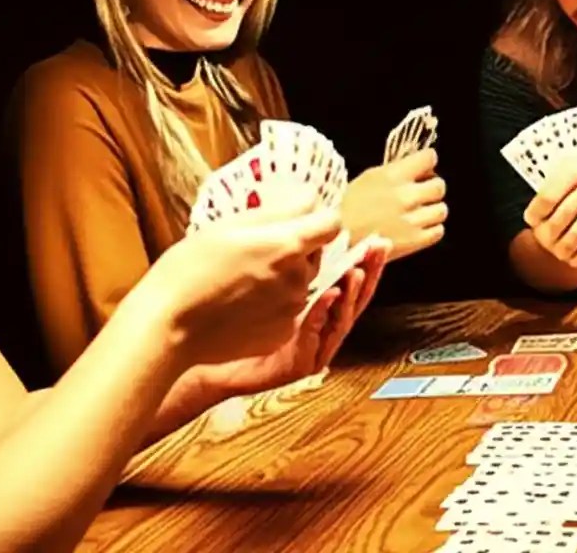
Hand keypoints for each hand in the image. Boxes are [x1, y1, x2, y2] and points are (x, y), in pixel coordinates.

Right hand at [129, 192, 341, 366]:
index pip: (331, 223)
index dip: (318, 217)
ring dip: (283, 277)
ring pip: (300, 283)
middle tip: (255, 250)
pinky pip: (287, 310)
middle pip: (315, 254)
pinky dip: (273, 305)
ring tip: (241, 279)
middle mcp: (300, 279)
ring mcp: (293, 310)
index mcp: (288, 246)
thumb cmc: (190, 268)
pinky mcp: (282, 334)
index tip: (298, 217)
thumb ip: (279, 211)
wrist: (167, 327)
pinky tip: (240, 305)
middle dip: (295, 248)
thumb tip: (310, 198)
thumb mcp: (229, 225)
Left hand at [195, 238, 391, 397]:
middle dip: (368, 273)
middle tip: (377, 250)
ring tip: (356, 271)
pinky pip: (315, 341)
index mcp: (314, 301)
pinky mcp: (299, 364)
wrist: (199, 346)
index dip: (363, 260)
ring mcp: (311, 346)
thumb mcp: (259, 271)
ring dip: (350, 295)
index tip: (374, 239)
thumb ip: (283, 251)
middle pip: (353, 299)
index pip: (346, 278)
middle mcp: (319, 324)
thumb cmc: (227, 308)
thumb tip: (301, 211)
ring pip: (340, 321)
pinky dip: (322, 319)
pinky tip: (326, 296)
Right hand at [343, 149, 446, 259]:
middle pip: (439, 186)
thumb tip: (417, 168)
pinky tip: (417, 227)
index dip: (427, 162)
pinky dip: (431, 229)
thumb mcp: (368, 179)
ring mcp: (412, 220)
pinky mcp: (414, 241)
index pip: (429, 159)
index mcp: (393, 176)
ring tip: (418, 213)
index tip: (423, 167)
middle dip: (431, 187)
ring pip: (442, 209)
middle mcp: (406, 196)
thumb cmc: (347, 207)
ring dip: (432, 209)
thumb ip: (395, 172)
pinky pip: (438, 231)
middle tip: (420, 192)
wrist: (337, 240)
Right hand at [524, 167, 576, 266]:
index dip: (567, 182)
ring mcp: (559, 250)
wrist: (559, 238)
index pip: (547, 198)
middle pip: (564, 214)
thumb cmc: (559, 208)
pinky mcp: (576, 260)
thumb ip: (567, 180)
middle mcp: (543, 235)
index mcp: (533, 216)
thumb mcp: (556, 191)